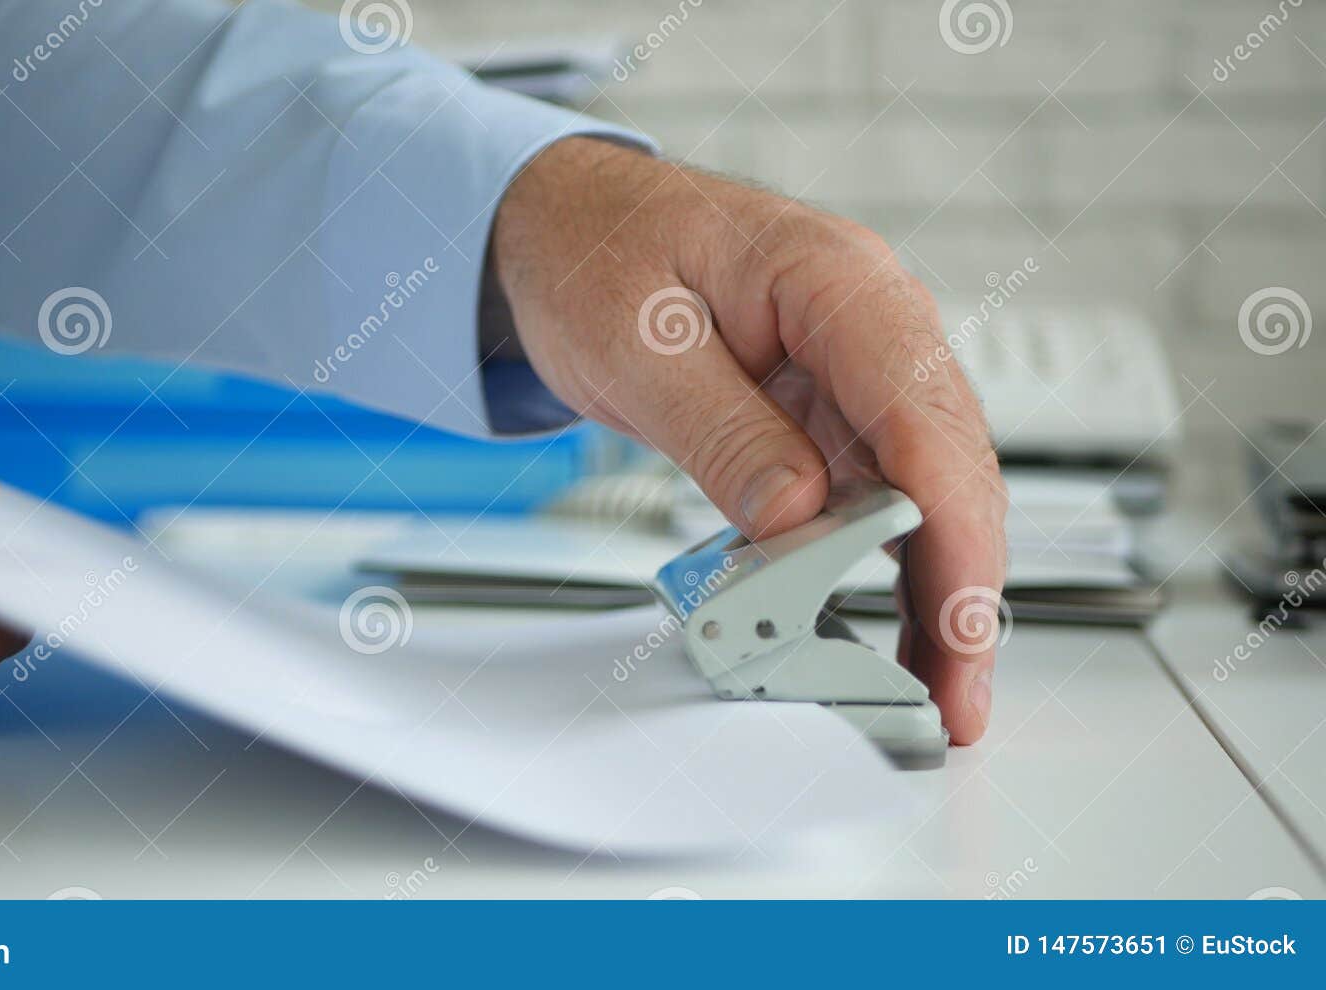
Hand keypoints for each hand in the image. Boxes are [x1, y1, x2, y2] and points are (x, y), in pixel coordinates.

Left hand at [492, 138, 1008, 743]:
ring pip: (926, 491)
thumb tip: (794, 517)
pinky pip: (874, 493)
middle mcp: (870, 322)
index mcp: (836, 280)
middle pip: (949, 466)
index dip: (954, 528)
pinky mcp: (829, 408)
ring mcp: (855, 368)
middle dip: (961, 585)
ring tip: (931, 685)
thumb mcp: (634, 342)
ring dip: (933, 589)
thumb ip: (720, 429)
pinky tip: (885, 629)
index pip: (923, 414)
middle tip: (954, 693)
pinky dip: (883, 565)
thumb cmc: (595, 252)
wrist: (564, 225)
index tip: (956, 617)